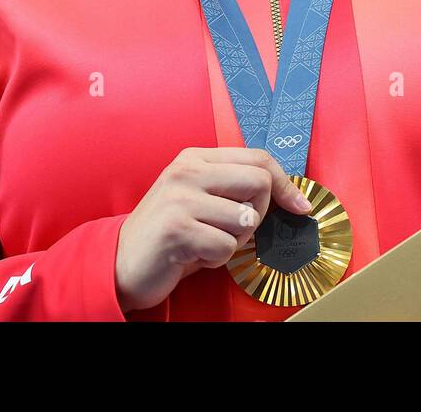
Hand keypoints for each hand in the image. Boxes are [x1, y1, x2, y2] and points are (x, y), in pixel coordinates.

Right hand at [114, 146, 312, 313]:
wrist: (120, 263)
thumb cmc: (170, 233)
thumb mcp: (200, 197)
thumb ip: (233, 187)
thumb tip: (290, 194)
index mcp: (196, 158)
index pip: (258, 158)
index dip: (286, 183)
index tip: (300, 206)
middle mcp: (187, 171)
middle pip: (260, 183)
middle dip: (258, 214)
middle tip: (234, 229)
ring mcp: (180, 199)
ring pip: (245, 219)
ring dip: (234, 241)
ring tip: (208, 242)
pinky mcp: (177, 229)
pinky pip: (226, 247)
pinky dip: (217, 259)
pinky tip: (194, 255)